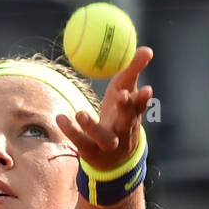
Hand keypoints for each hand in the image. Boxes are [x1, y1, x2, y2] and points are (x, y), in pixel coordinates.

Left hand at [56, 46, 153, 174]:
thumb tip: (147, 49)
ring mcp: (108, 144)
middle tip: (121, 95)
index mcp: (132, 116)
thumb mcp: (125, 93)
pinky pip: (81, 142)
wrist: (116, 159)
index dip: (143, 99)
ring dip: (92, 126)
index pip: (141, 106)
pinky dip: (70, 130)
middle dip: (126, 109)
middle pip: (128, 122)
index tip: (146, 89)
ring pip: (104, 137)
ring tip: (81, 113)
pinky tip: (60, 118)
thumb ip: (133, 71)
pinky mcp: (92, 152)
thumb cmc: (120, 116)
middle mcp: (124, 131)